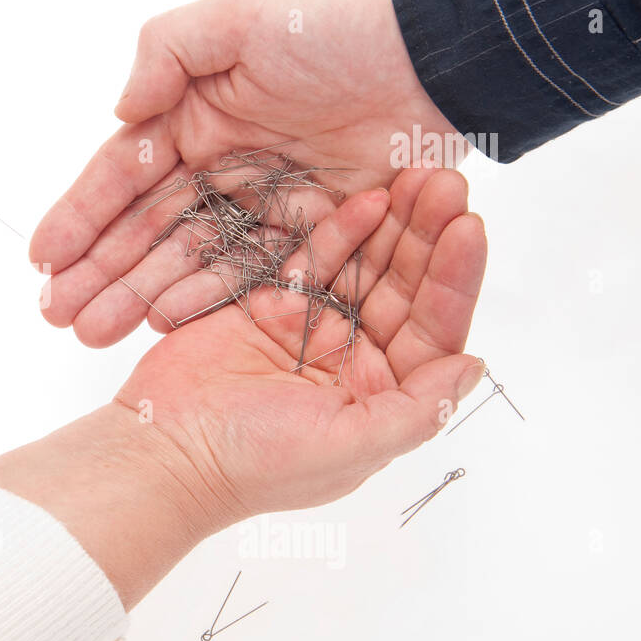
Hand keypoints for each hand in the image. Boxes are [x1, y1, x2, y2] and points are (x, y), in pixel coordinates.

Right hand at [0, 169, 484, 607]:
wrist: (167, 448)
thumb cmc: (258, 463)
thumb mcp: (350, 447)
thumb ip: (416, 410)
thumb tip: (473, 365)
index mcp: (383, 395)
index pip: (434, 329)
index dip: (454, 280)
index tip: (469, 228)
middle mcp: (355, 358)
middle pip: (404, 288)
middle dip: (426, 237)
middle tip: (446, 183)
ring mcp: (311, 328)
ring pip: (365, 267)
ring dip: (392, 224)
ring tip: (416, 176)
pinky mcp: (268, 304)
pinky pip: (313, 259)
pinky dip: (339, 230)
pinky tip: (365, 199)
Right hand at [31, 0, 458, 346]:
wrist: (434, 55)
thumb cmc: (333, 28)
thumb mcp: (238, 18)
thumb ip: (166, 54)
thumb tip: (120, 110)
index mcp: (191, 117)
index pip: (122, 175)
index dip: (80, 216)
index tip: (43, 260)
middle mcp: (215, 164)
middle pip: (144, 228)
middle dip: (97, 272)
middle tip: (56, 316)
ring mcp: (257, 201)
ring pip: (185, 258)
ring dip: (136, 295)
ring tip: (92, 333)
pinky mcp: (303, 228)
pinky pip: (245, 272)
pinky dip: (202, 299)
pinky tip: (161, 326)